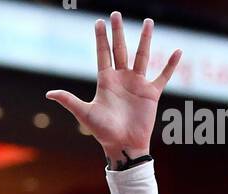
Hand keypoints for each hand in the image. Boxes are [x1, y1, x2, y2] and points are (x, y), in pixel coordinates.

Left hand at [46, 13, 180, 162]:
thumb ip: (69, 100)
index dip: (100, 39)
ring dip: (145, 39)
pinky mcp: (151, 93)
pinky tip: (178, 51)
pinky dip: (171, 65)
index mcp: (106, 82)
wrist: (123, 146)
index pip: (103, 55)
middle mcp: (122, 79)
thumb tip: (49, 93)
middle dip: (118, 32)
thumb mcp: (85, 114)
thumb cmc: (103, 133)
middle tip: (116, 13)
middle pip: (120, 49)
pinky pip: (163, 76)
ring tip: (148, 22)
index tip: (98, 22)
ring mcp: (137, 84)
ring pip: (142, 56)